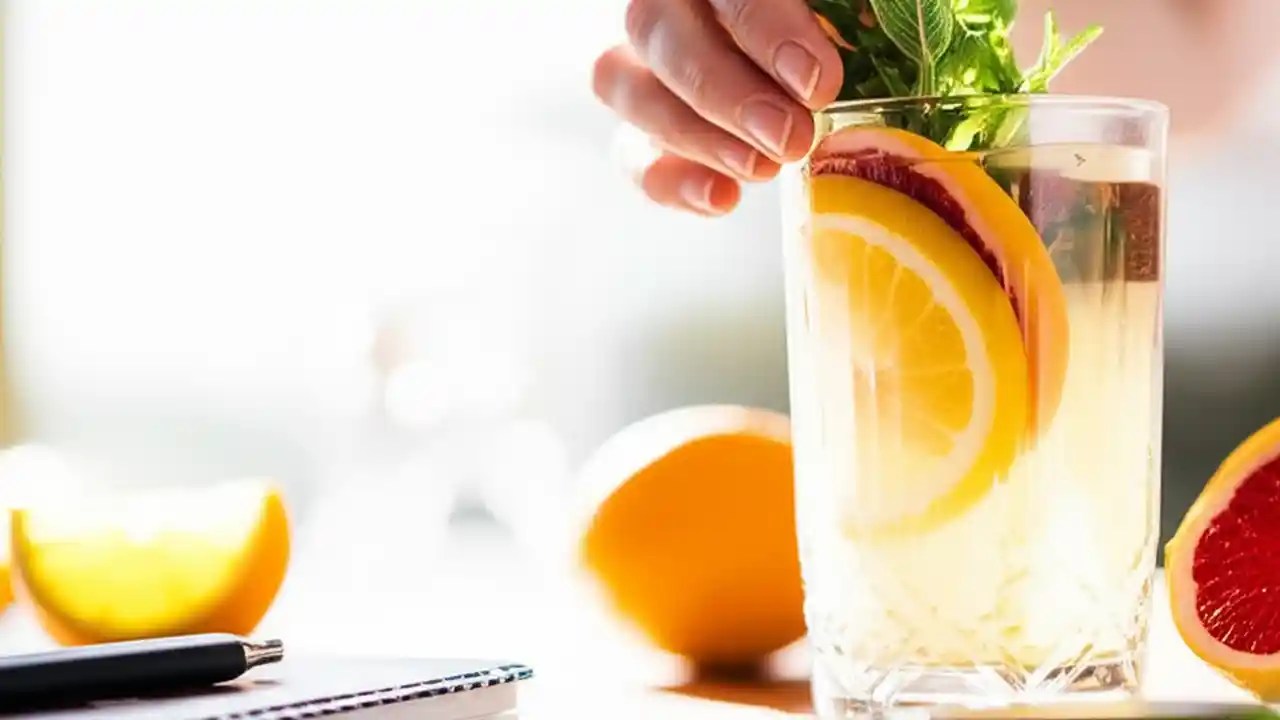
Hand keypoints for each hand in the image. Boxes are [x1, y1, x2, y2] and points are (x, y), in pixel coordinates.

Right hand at [593, 0, 843, 214]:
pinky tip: (723, 197)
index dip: (764, 28)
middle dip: (726, 93)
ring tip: (764, 168)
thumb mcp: (840, 12)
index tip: (816, 82)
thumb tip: (831, 70)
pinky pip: (629, 152)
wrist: (798, 65)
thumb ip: (839, 19)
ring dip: (695, 135)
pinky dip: (670, 180)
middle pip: (656, 29)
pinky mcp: (641, 124)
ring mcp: (639, 60)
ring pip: (623, 84)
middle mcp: (663, 1)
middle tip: (791, 137)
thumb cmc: (837, 25)